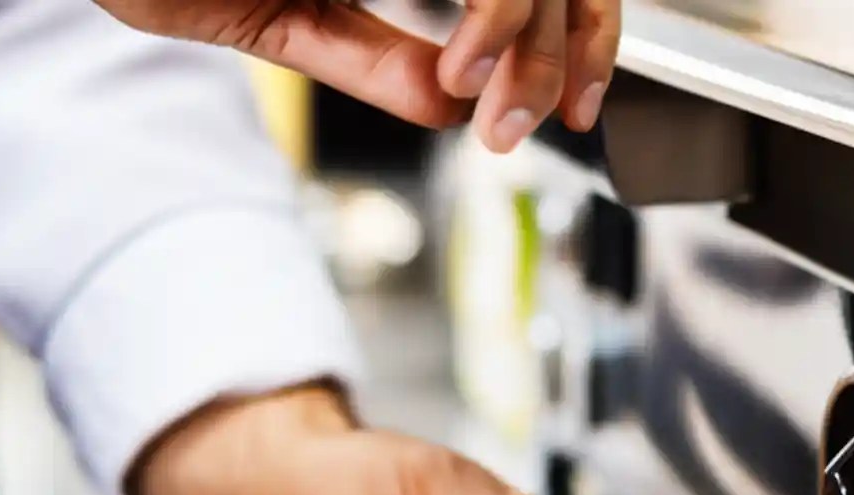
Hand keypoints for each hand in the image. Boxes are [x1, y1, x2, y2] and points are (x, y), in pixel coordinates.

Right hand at [96, 0, 621, 151]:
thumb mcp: (277, 16)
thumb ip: (365, 54)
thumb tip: (451, 104)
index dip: (576, 34)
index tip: (573, 105)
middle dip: (559, 48)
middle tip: (530, 124)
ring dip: (525, 33)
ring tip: (498, 104)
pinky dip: (489, 10)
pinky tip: (466, 58)